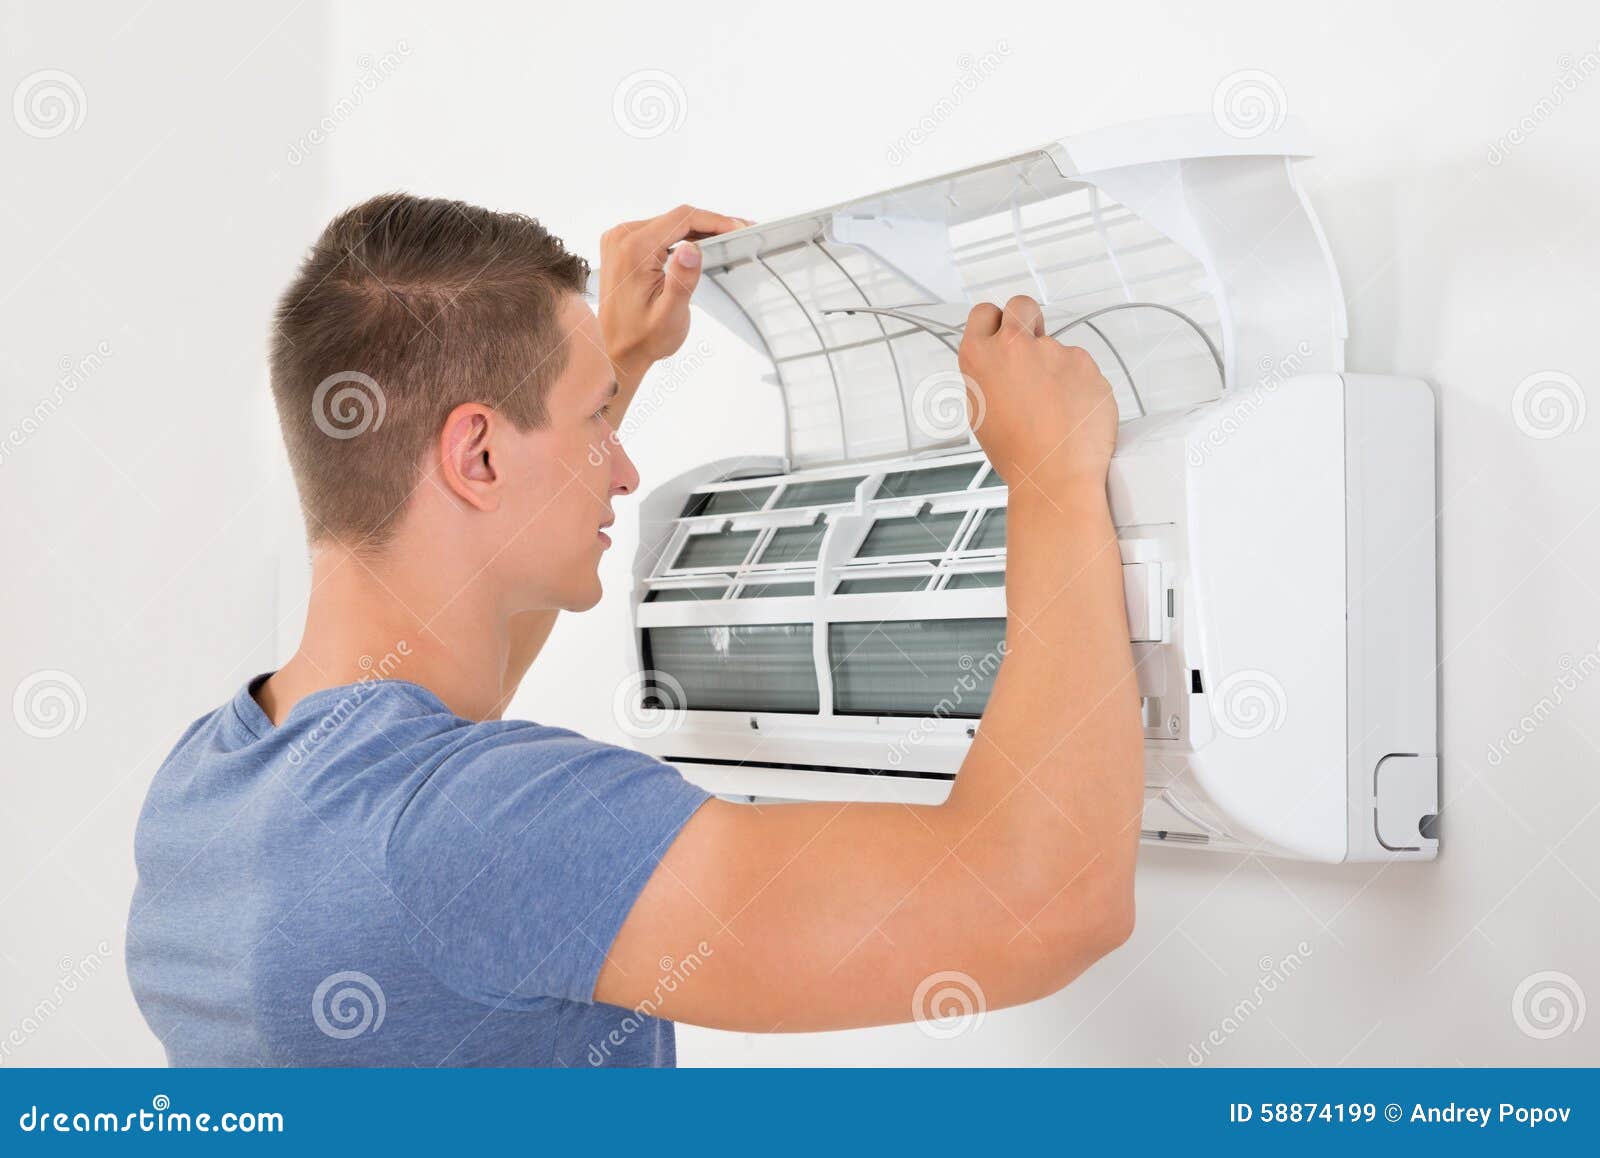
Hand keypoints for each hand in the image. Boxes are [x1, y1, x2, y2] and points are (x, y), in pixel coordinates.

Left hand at [598, 205, 749, 380]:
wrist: (616, 349)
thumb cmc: (641, 337)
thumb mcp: (669, 315)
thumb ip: (682, 281)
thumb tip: (692, 248)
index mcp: (633, 250)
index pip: (682, 219)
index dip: (715, 220)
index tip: (739, 228)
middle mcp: (622, 238)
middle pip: (677, 218)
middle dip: (711, 224)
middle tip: (740, 232)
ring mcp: (620, 239)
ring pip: (670, 223)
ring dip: (698, 230)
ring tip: (726, 238)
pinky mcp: (624, 245)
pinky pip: (659, 231)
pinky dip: (681, 236)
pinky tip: (700, 245)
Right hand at [957, 295, 1118, 496]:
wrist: (1055, 475)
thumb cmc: (1017, 453)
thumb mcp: (981, 412)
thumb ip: (988, 376)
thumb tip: (997, 363)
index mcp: (980, 357)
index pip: (983, 312)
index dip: (993, 323)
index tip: (1000, 332)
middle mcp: (1015, 346)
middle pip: (1021, 305)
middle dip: (1026, 319)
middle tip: (1030, 346)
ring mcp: (1053, 351)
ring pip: (1055, 348)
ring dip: (1056, 368)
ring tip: (1054, 409)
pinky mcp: (1085, 363)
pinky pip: (1080, 368)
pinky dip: (1079, 386)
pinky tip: (1072, 413)